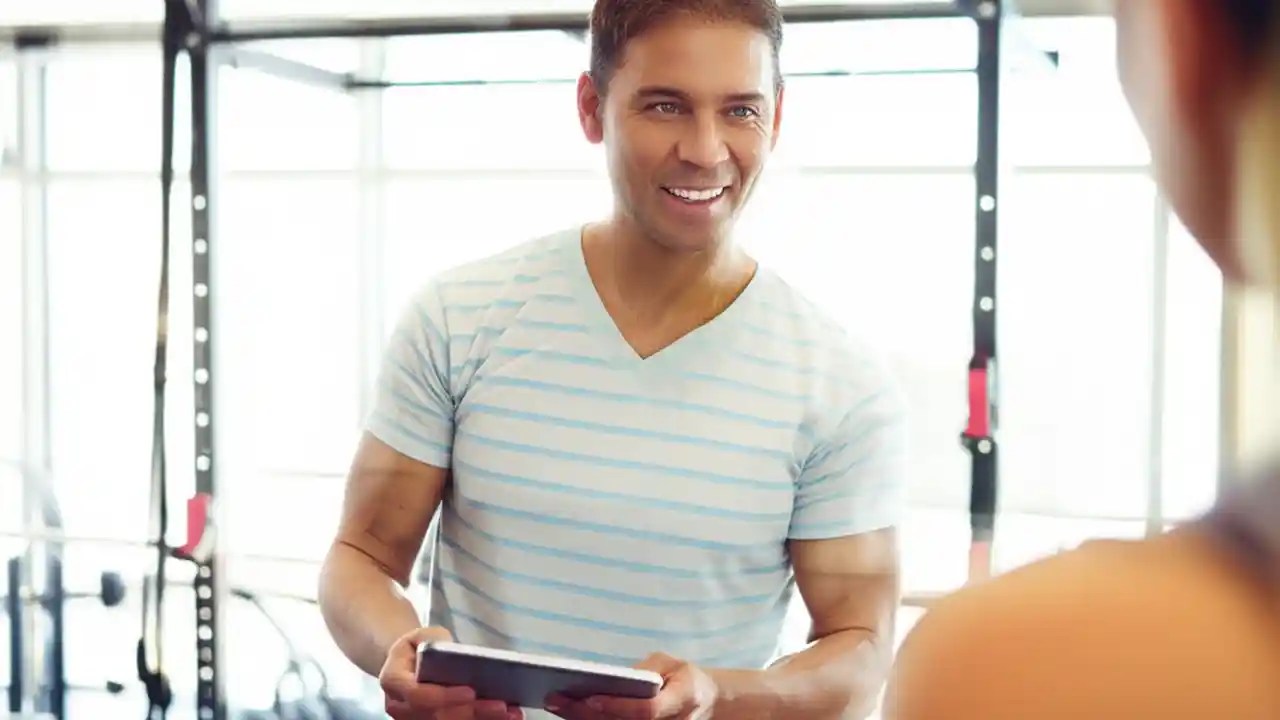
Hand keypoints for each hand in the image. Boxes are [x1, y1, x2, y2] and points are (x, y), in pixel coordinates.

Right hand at [380, 626, 523, 719]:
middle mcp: (399, 707)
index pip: (418, 695)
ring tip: (512, 713)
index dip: (445, 696)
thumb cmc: (419, 646)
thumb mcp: (423, 634)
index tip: (471, 692)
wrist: (409, 663)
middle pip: (438, 716)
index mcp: (393, 680)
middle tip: (502, 705)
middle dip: (473, 712)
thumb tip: (452, 653)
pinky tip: (508, 717)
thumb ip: (434, 642)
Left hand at [544, 653, 717, 719]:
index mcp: (685, 698)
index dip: (618, 707)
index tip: (590, 697)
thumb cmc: (684, 677)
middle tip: (554, 699)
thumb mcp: (671, 663)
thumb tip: (611, 678)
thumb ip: (647, 671)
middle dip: (586, 715)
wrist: (707, 703)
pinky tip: (570, 713)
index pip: (648, 710)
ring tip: (556, 704)